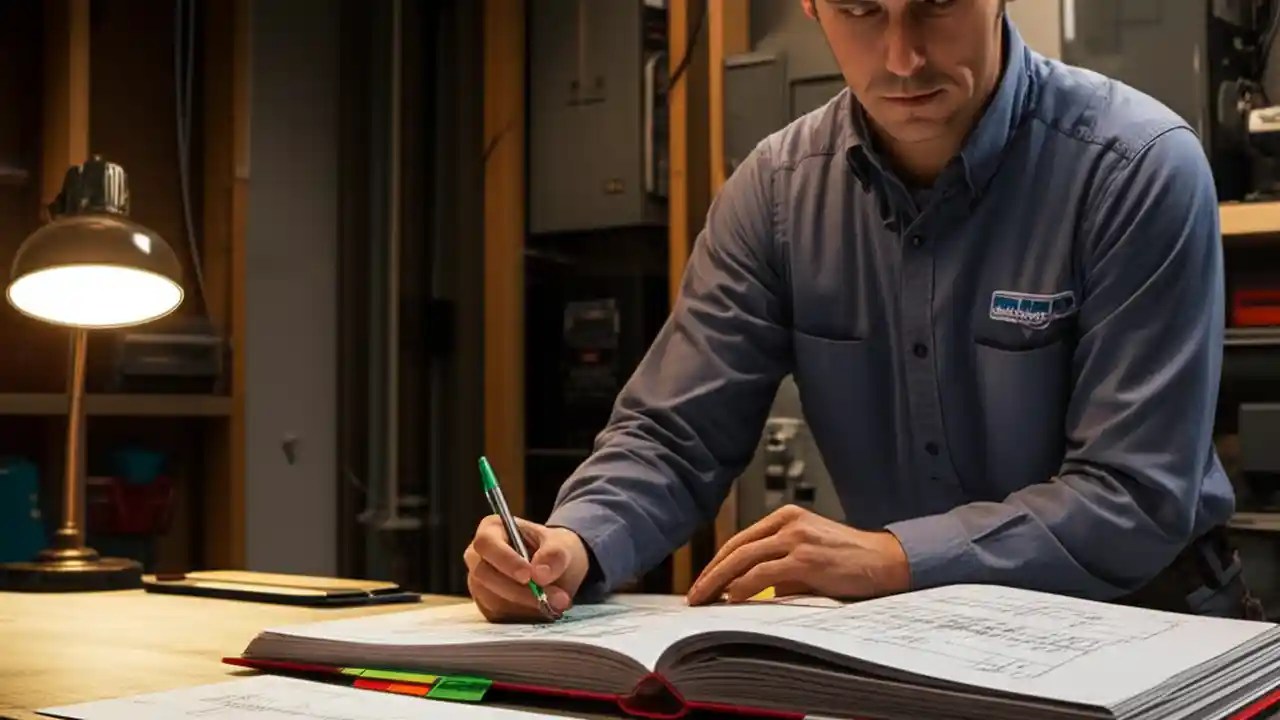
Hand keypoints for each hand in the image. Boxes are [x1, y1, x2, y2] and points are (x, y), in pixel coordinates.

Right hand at [464, 516, 590, 622]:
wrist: (557, 570)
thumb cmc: (554, 550)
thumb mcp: (562, 545)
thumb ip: (554, 554)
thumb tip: (540, 574)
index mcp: (492, 530)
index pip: (486, 543)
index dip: (505, 560)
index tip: (528, 575)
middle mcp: (478, 557)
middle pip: (485, 575)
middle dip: (519, 590)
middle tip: (555, 597)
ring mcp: (479, 583)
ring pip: (492, 599)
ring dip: (526, 605)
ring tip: (558, 603)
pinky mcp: (487, 606)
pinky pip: (498, 615)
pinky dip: (523, 616)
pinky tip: (544, 610)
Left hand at [685, 504, 909, 604]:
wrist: (885, 561)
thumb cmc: (848, 561)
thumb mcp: (807, 557)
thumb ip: (778, 568)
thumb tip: (745, 590)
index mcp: (786, 517)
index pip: (740, 540)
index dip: (717, 563)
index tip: (703, 582)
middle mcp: (788, 523)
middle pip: (736, 548)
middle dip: (710, 573)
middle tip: (694, 595)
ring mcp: (796, 539)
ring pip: (743, 559)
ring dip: (719, 581)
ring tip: (705, 600)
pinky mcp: (805, 559)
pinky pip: (763, 573)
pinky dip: (744, 586)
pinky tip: (733, 598)